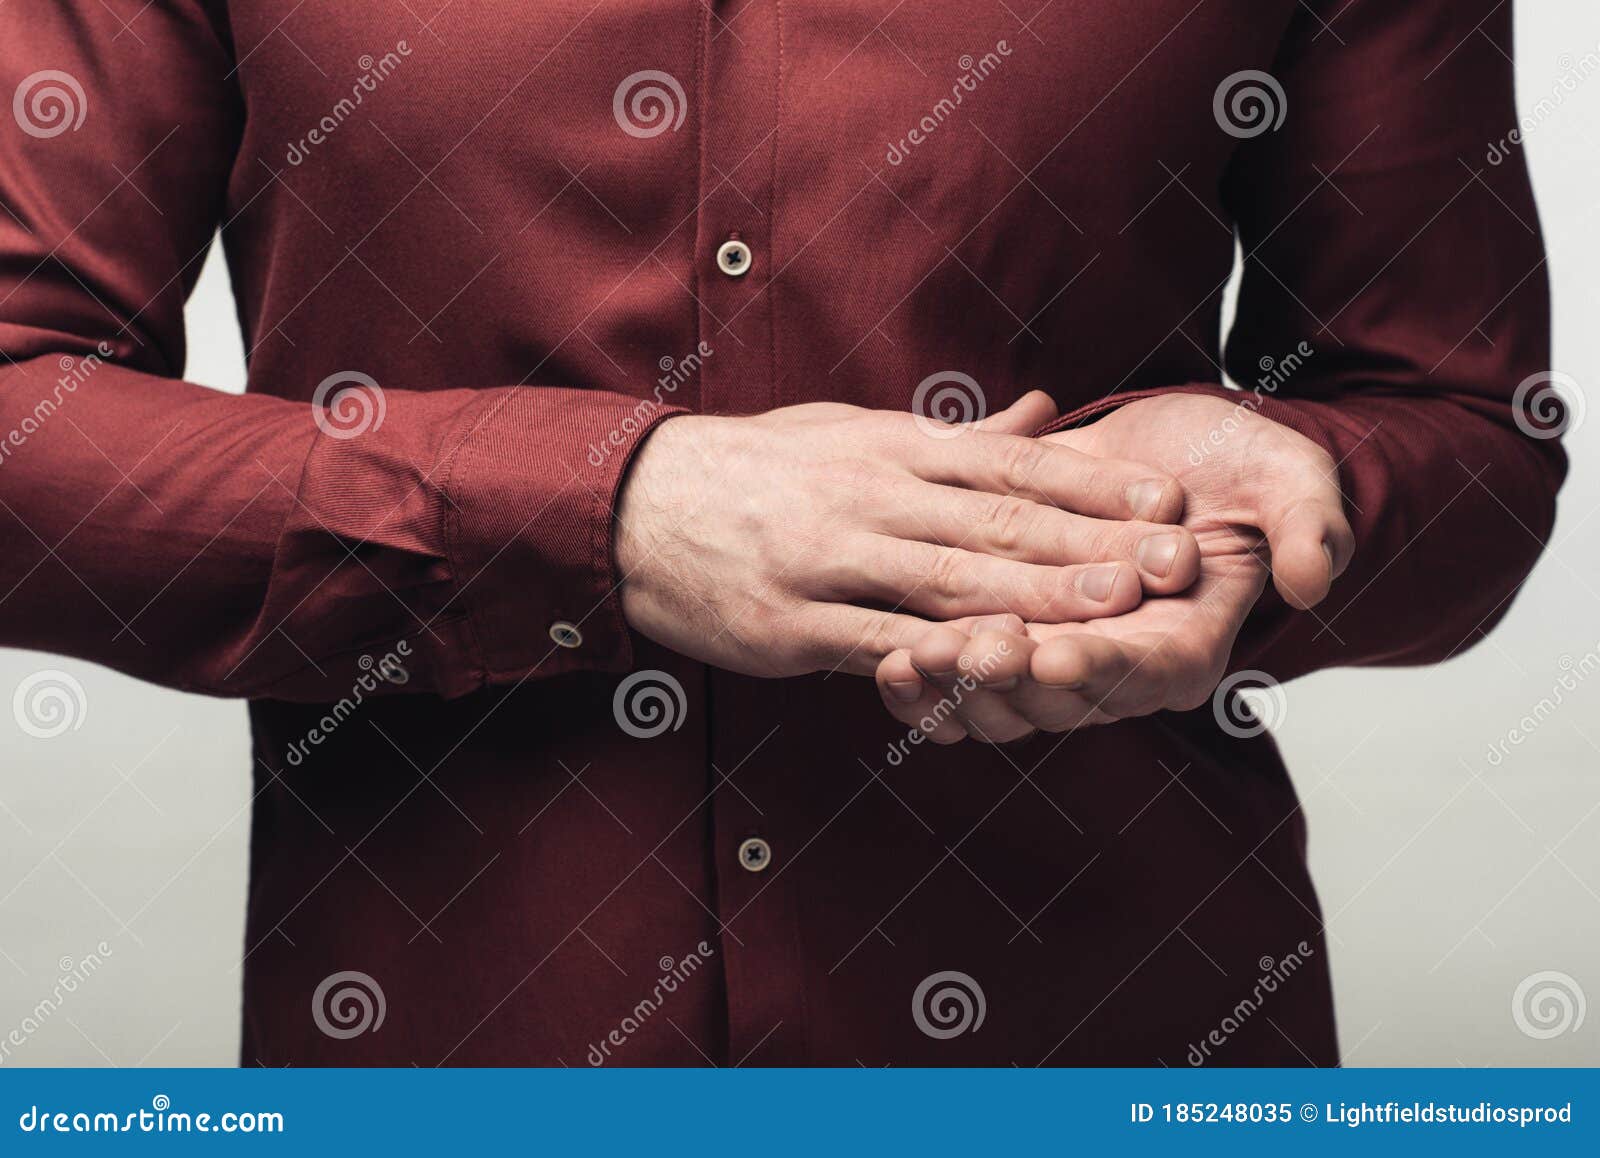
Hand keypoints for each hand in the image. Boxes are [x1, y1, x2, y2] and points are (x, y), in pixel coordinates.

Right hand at [614, 392, 1202, 676]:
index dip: (1094, 482)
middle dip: (1091, 541)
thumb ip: (955, 435)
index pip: (1010, 462)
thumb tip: (1045, 410)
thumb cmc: (755, 468)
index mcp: (889, 447)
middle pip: (995, 519)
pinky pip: (874, 642)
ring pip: (946, 580)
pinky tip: (993, 665)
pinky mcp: (789, 624)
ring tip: (1115, 608)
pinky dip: (935, 655)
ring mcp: (827, 560)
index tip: (1167, 500)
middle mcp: (867, 496)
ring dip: (1037, 595)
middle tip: (1172, 559)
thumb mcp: (852, 431)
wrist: (632, 505)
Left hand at [873, 391, 1354, 738]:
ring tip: (913, 656)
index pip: (1145, 675)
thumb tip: (1313, 578)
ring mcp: (1055, 662)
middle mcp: (1117, 671)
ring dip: (956, 688)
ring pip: (1001, 703)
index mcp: (1186, 646)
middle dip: (1009, 683)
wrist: (1162, 450)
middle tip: (965, 653)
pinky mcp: (1004, 641)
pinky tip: (887, 661)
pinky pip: (960, 685)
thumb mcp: (1287, 476)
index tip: (1057, 656)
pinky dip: (925, 684)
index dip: (1099, 671)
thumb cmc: (1235, 465)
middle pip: (1060, 702)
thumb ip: (1307, 524)